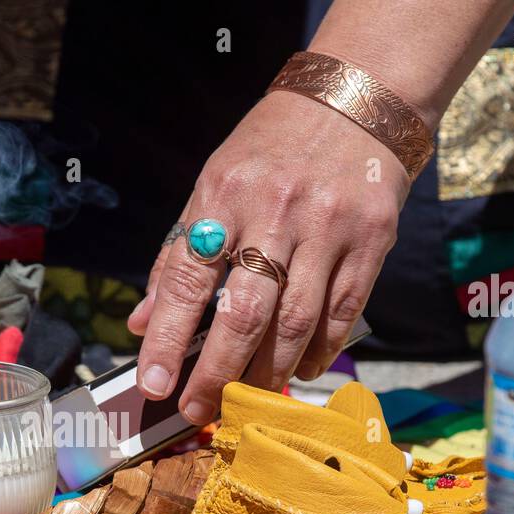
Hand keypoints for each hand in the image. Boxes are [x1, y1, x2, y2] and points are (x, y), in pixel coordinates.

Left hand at [129, 92, 408, 422]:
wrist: (355, 102)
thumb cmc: (270, 152)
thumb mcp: (212, 184)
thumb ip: (176, 255)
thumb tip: (142, 322)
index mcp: (224, 195)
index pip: (187, 280)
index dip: (167, 339)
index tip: (154, 385)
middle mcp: (275, 212)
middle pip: (243, 314)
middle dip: (217, 374)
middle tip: (201, 410)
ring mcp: (328, 229)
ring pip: (295, 323)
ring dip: (267, 373)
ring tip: (247, 399)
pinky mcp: (372, 241)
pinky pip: (341, 314)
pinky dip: (317, 352)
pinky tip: (299, 370)